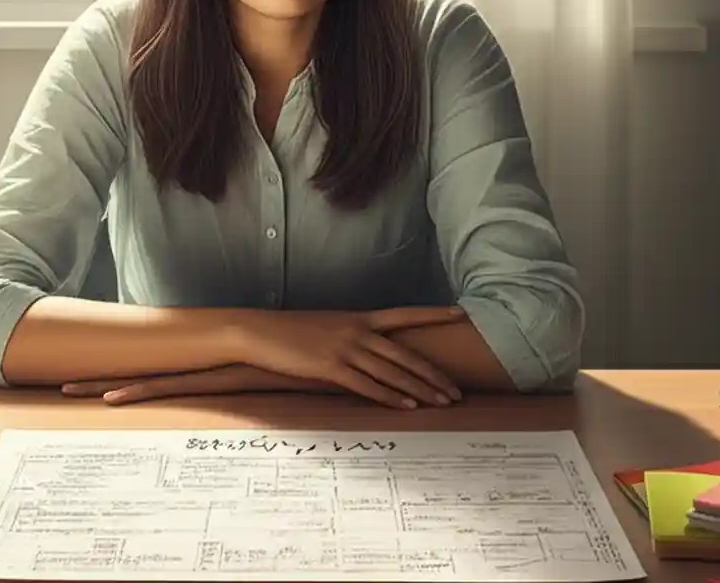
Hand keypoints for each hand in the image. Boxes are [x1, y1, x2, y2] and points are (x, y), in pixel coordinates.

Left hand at [61, 365, 338, 404]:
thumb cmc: (310, 369)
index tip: (95, 381)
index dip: (129, 372)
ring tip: (70, 389)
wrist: (330, 354)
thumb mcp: (279, 382)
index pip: (163, 371)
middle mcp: (203, 366)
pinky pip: (171, 390)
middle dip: (101, 375)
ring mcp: (206, 373)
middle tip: (61, 383)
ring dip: (107, 383)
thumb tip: (257, 400)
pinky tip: (112, 397)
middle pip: (145, 372)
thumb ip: (265, 388)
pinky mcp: (216, 383)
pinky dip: (141, 392)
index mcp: (212, 368)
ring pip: (149, 380)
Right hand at [226, 306, 465, 408]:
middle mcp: (358, 331)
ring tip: (442, 402)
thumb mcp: (328, 326)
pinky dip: (390, 397)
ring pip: (392, 371)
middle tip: (457, 391)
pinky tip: (407, 406)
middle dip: (434, 374)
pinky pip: (367, 385)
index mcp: (359, 318)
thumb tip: (369, 351)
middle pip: (406, 353)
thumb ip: (352, 336)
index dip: (433, 314)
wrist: (259, 332)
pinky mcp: (331, 367)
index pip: (404, 314)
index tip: (460, 314)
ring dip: (419, 389)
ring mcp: (345, 349)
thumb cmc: (291, 331)